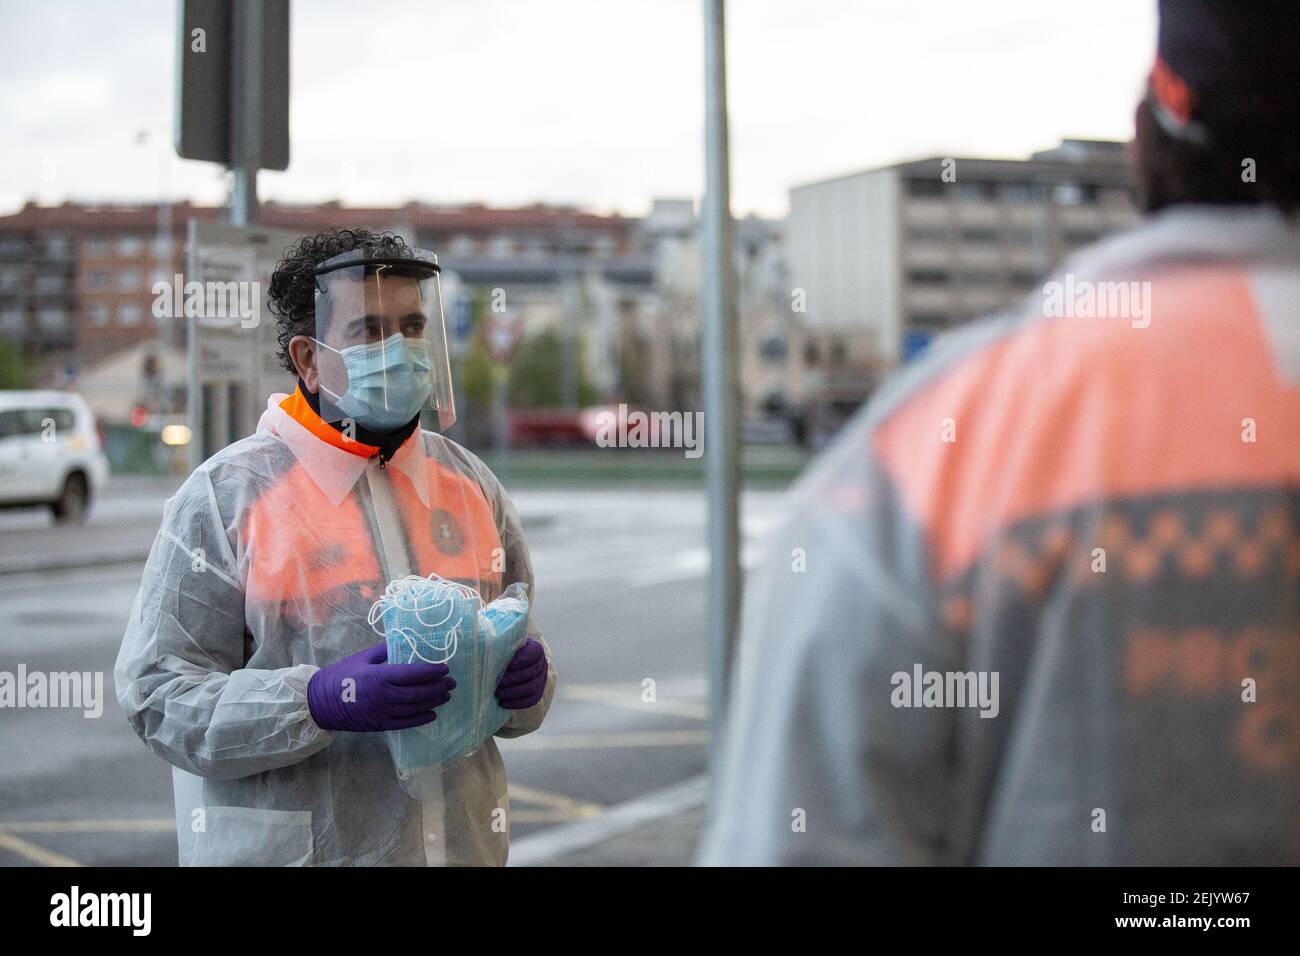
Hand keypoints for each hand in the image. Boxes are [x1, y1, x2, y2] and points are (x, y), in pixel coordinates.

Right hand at [307, 642, 455, 732]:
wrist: (320, 703)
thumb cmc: (340, 676)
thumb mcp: (362, 658)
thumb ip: (384, 651)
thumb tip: (402, 643)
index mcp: (380, 676)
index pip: (413, 673)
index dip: (432, 671)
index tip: (445, 667)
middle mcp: (384, 696)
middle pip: (418, 692)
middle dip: (438, 686)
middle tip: (451, 682)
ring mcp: (382, 712)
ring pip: (415, 708)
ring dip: (433, 701)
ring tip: (446, 695)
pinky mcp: (380, 725)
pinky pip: (405, 723)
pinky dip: (420, 719)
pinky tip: (432, 714)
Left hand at [495, 638, 547, 709]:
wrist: (513, 667)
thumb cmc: (504, 652)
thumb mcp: (505, 643)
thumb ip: (501, 639)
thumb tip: (485, 633)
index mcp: (535, 649)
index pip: (534, 653)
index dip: (523, 659)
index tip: (509, 665)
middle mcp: (541, 664)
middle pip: (532, 672)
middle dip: (514, 679)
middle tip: (498, 683)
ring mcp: (541, 679)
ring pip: (532, 687)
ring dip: (514, 692)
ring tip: (498, 694)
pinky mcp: (537, 693)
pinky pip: (531, 700)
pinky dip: (517, 703)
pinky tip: (503, 703)